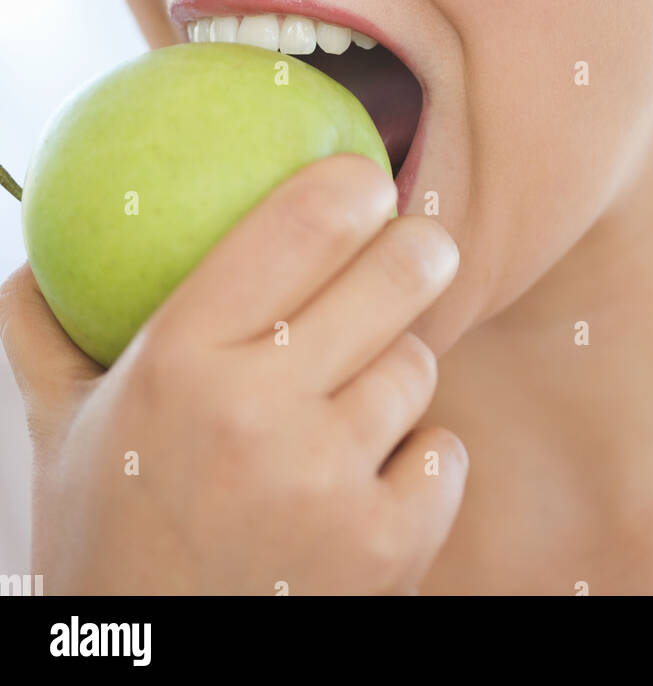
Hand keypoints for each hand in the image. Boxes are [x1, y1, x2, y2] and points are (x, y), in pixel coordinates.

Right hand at [0, 153, 466, 594]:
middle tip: (419, 247)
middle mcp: (258, 414)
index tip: (366, 182)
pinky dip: (422, 461)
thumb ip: (47, 336)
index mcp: (179, 361)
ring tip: (357, 399)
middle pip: (398, 273)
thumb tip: (33, 258)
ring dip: (399, 374)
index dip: (354, 186)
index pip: (303, 223)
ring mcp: (329, 484)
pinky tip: (376, 477)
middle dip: (420, 248)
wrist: (148, 679)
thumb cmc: (105, 542)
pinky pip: (445, 453)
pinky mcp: (388, 550)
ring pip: (418, 366)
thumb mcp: (60, 434)